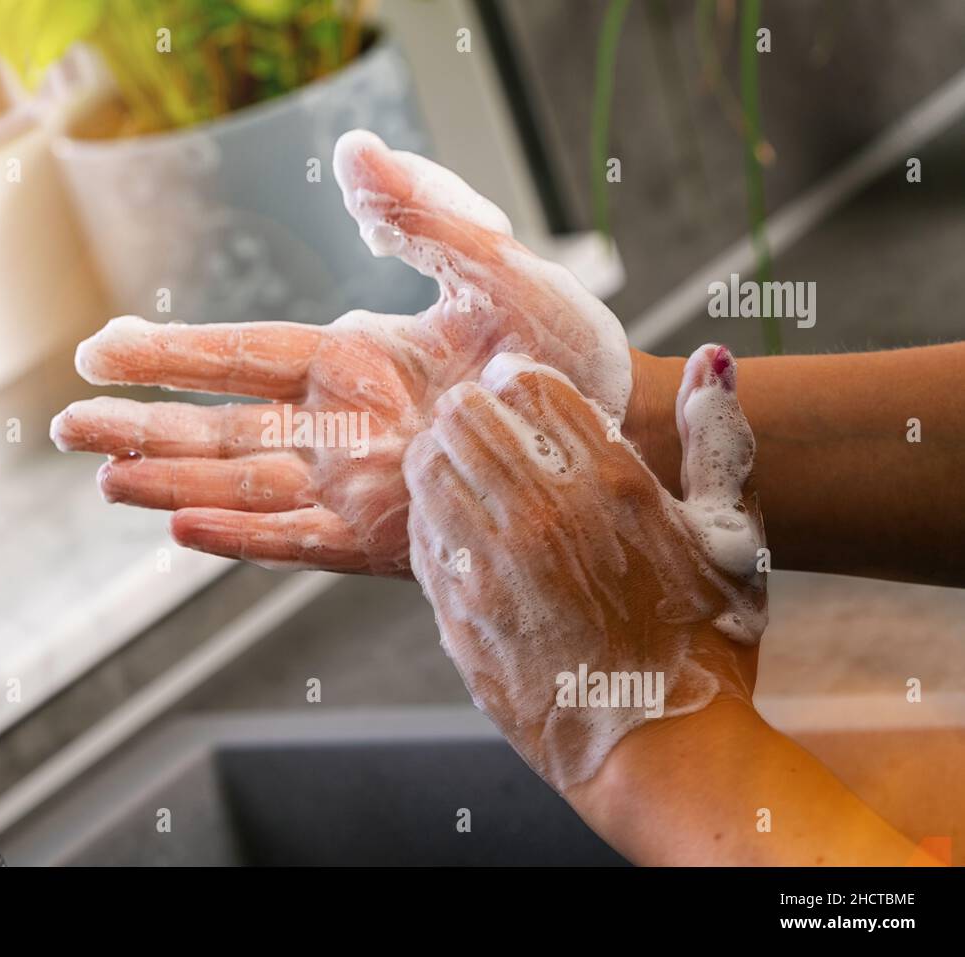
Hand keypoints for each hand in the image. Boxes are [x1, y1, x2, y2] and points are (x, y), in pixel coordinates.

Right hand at [51, 129, 631, 575]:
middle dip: (142, 426)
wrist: (617, 434)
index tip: (99, 348)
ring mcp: (354, 484)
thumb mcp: (499, 268)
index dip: (167, 353)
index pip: (239, 355)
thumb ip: (423, 217)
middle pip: (219, 426)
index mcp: (352, 359)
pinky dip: (244, 538)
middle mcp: (338, 424)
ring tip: (104, 481)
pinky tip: (184, 530)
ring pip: (243, 485)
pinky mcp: (382, 538)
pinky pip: (299, 540)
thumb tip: (353, 152)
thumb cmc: (564, 347)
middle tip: (67, 424)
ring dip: (172, 484)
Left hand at [405, 344, 766, 790]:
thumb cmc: (704, 646)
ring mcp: (491, 567)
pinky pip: (420, 534)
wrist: (656, 752)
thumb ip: (717, 444)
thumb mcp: (733, 541)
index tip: (519, 387)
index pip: (529, 385)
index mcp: (612, 486)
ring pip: (429, 468)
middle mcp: (543, 517)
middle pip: (466, 417)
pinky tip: (455, 523)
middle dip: (470, 408)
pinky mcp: (457, 612)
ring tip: (461, 463)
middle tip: (480, 417)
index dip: (518, 377)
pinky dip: (430, 515)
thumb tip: (712, 360)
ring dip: (441, 455)